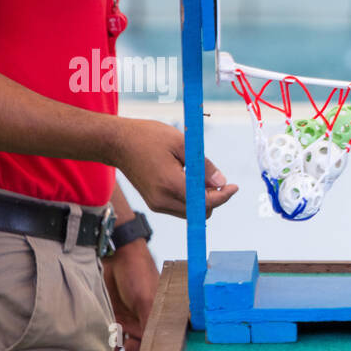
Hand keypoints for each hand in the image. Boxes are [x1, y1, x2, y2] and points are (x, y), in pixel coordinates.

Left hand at [103, 240, 158, 350]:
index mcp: (155, 320)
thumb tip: (154, 349)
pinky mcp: (108, 315)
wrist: (117, 255)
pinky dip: (104, 346)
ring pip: (121, 347)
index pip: (151, 347)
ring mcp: (124, 320)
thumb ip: (150, 324)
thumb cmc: (140, 275)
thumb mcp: (147, 301)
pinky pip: (107, 336)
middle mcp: (141, 323)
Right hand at [114, 118, 237, 217]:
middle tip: (218, 179)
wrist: (116, 143)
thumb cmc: (148, 137)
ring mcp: (156, 204)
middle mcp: (162, 200)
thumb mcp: (181, 143)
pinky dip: (191, 199)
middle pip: (200, 212)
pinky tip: (188, 180)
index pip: (205, 201)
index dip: (224, 196)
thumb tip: (221, 182)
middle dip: (214, 198)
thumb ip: (203, 165)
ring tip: (200, 176)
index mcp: (170, 184)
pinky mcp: (154, 203)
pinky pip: (180, 208)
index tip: (234, 186)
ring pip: (191, 213)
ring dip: (203, 200)